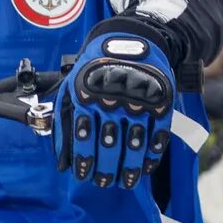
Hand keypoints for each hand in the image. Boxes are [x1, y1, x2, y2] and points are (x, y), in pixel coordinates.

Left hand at [57, 30, 175, 188]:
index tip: (83, 177)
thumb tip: (61, 160)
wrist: (132, 38)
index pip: (84, 137)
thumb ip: (64, 123)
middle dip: (105, 169)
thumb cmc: (95, 68)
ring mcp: (139, 102)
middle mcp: (113, 101)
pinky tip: (146, 167)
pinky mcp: (161, 102)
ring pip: (134, 144)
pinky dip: (152, 154)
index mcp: (87, 96)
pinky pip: (158, 134)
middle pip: (109, 144)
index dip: (84, 161)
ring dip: (129, 168)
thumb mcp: (72, 87)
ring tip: (125, 182)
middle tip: (103, 183)